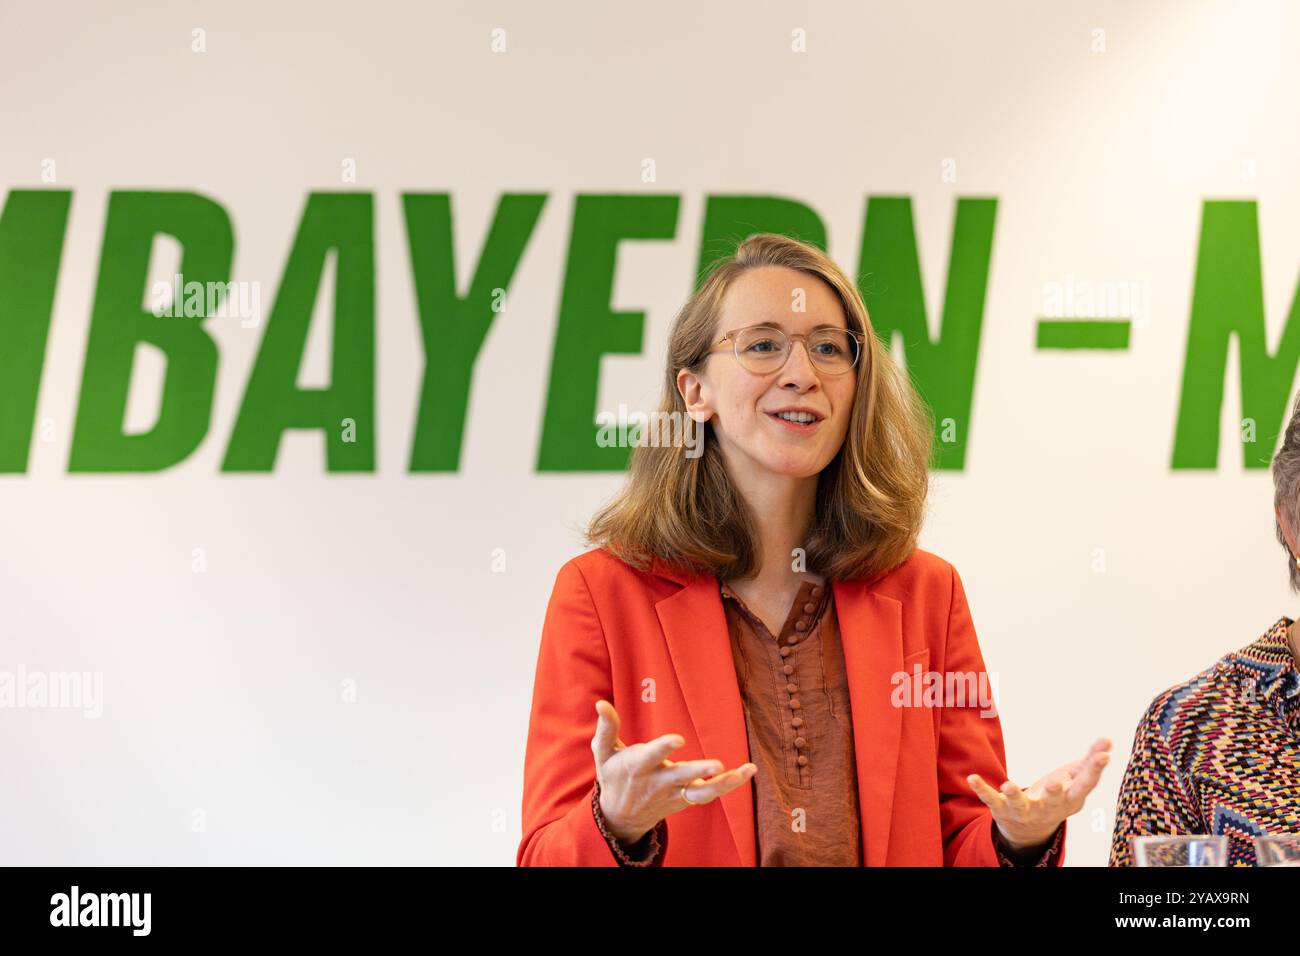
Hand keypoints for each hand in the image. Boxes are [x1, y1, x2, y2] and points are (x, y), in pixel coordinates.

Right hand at [591, 699, 756, 843]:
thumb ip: (606, 728)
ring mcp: (674, 792)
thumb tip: (601, 704)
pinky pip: (710, 794)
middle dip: (698, 771)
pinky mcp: (686, 798)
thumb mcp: (603, 753)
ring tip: (742, 772)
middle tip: (717, 765)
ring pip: (701, 792)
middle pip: (681, 777)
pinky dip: (730, 785)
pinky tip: (749, 771)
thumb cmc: (614, 775)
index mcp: (638, 766)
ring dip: (722, 784)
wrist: (621, 816)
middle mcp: (658, 781)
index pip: (651, 756)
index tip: (678, 739)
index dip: (664, 747)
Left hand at [966, 737, 1111, 851]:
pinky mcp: (1002, 809)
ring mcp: (1025, 810)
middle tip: (1055, 783)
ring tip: (1008, 785)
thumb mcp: (1075, 780)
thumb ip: (1091, 760)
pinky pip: (991, 800)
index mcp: (1070, 798)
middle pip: (1054, 800)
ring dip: (1014, 796)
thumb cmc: (1057, 797)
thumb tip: (1108, 740)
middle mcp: (1049, 807)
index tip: (1104, 755)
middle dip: (1054, 792)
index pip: (1085, 785)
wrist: (1031, 829)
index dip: (1096, 770)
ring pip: (1020, 805)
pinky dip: (982, 790)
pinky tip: (973, 778)